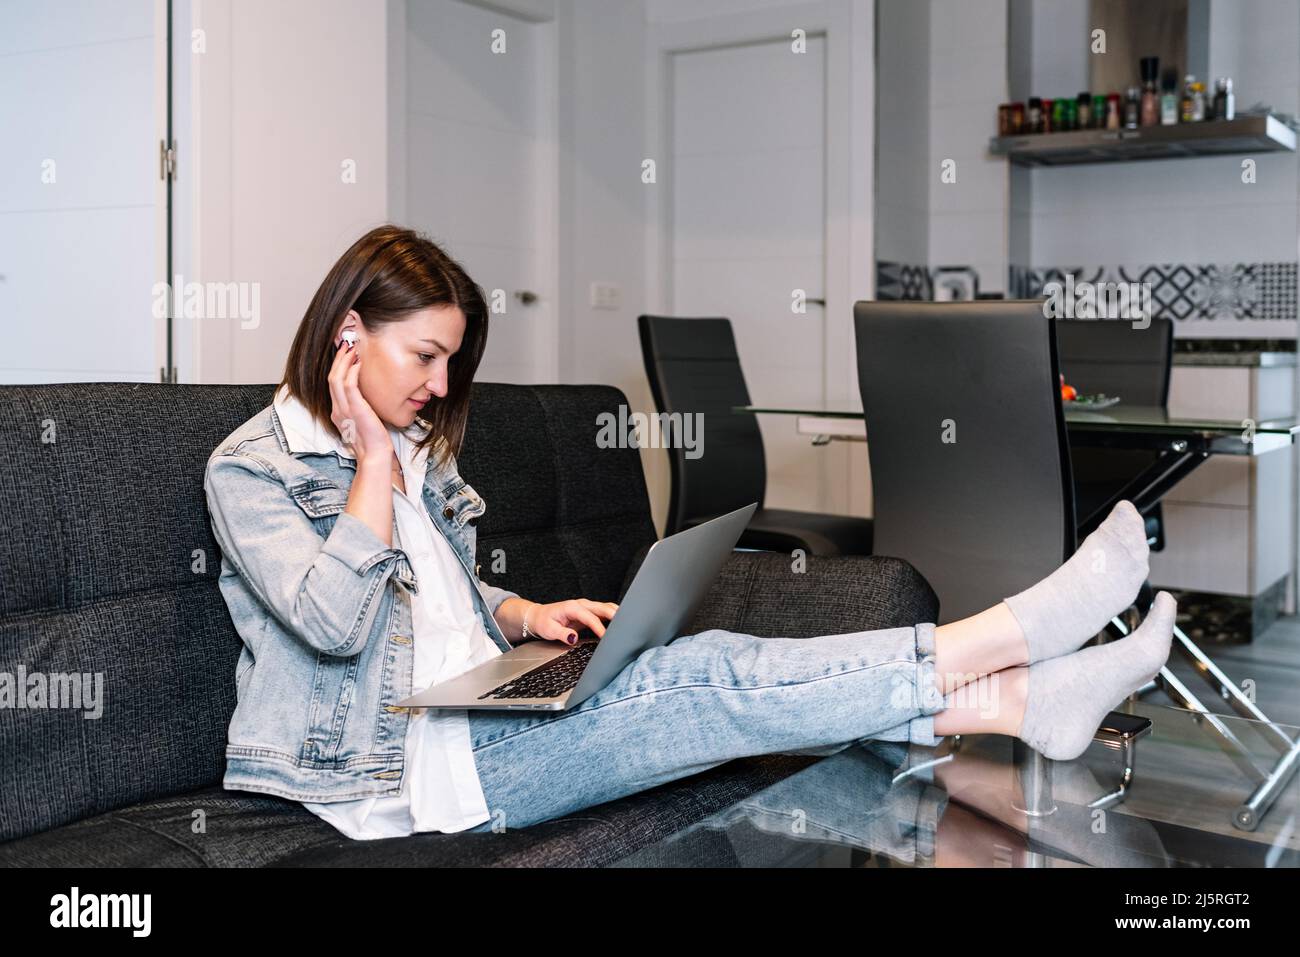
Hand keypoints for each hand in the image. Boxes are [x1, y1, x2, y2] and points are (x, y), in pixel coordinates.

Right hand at [327, 336, 392, 465]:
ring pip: (336, 379)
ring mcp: (344, 410)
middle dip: (338, 359)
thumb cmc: (373, 439)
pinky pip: (349, 386)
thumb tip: (367, 393)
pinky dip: (352, 372)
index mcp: (338, 412)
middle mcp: (337, 410)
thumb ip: (360, 407)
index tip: (345, 353)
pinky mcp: (355, 410)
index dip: (337, 366)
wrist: (375, 455)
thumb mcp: (363, 420)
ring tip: (352, 349)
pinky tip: (359, 363)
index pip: (333, 384)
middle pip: (331, 378)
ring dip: (344, 361)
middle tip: (347, 344)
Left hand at [525, 599, 618, 645]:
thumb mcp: (549, 630)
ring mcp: (586, 607)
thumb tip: (573, 638)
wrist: (539, 616)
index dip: (599, 627)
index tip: (606, 637)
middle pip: (602, 607)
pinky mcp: (589, 612)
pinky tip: (621, 622)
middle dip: (615, 615)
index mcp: (572, 607)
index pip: (590, 617)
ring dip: (617, 614)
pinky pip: (604, 612)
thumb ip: (562, 634)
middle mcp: (581, 604)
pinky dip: (613, 616)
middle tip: (626, 625)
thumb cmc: (543, 622)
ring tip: (628, 623)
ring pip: (606, 607)